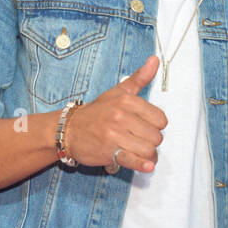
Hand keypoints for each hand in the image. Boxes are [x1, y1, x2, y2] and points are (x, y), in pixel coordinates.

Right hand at [63, 55, 166, 172]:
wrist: (68, 130)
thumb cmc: (96, 112)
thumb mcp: (118, 92)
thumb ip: (139, 78)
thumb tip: (155, 60)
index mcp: (127, 101)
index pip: (160, 119)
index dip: (156, 125)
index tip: (145, 126)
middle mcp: (121, 117)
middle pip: (156, 136)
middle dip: (151, 141)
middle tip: (139, 140)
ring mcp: (115, 135)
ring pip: (148, 150)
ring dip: (147, 155)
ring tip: (138, 151)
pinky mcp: (109, 152)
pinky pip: (132, 160)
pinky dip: (142, 165)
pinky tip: (147, 166)